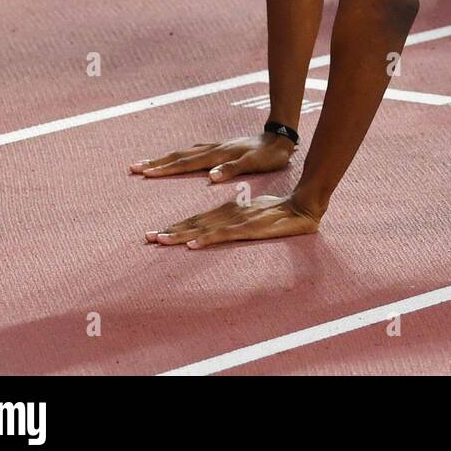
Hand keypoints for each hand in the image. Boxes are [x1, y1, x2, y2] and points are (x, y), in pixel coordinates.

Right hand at [129, 134, 294, 182]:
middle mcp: (213, 149)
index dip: (164, 169)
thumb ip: (232, 169)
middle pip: (179, 156)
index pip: (185, 164)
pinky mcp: (222, 147)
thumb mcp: (254, 164)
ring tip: (148, 163)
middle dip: (156, 163)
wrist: (281, 138)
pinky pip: (194, 151)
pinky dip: (181, 155)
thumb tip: (210, 176)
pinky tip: (180, 157)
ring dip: (166, 158)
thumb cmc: (269, 156)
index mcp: (218, 156)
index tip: (144, 173)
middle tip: (133, 167)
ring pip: (185, 152)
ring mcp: (217, 147)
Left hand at [147, 194, 320, 247]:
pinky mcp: (248, 228)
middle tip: (147, 237)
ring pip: (204, 228)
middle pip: (195, 223)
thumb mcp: (251, 215)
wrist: (303, 206)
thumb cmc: (278, 211)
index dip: (176, 227)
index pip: (197, 220)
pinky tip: (193, 244)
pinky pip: (223, 234)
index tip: (155, 234)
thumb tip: (215, 230)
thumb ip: (234, 221)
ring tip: (160, 239)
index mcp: (228, 209)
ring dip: (181, 234)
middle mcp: (228, 213)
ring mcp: (237, 220)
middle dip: (170, 231)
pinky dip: (206, 239)